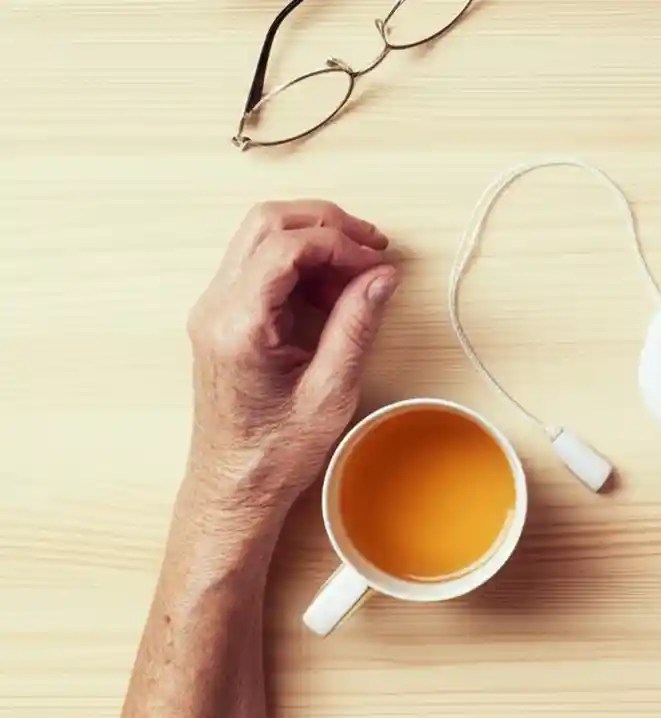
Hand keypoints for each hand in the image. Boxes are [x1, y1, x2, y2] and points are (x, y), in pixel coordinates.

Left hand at [182, 200, 398, 529]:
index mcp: (238, 325)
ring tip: (357, 275)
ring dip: (315, 241)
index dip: (341, 243)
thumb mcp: (331, 392)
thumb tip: (382, 276)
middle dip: (327, 224)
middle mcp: (216, 307)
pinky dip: (301, 263)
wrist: (234, 488)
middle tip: (372, 248)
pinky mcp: (224, 316)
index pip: (287, 246)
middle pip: (267, 223)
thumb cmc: (276, 453)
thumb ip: (356, 325)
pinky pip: (261, 264)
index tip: (378, 263)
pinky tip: (332, 292)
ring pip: (262, 236)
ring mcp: (214, 308)